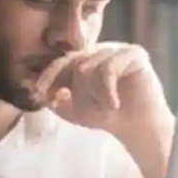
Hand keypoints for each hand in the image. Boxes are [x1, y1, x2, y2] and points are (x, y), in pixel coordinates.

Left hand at [36, 43, 169, 140]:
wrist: (138, 128)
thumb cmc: (108, 116)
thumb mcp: (75, 111)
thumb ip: (57, 101)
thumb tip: (42, 92)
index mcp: (85, 59)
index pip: (62, 60)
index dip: (49, 75)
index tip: (38, 91)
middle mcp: (101, 50)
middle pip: (75, 65)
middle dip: (79, 94)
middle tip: (91, 113)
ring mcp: (118, 49)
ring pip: (88, 68)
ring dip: (94, 96)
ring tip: (107, 108)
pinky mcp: (135, 55)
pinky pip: (108, 69)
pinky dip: (106, 92)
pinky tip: (115, 104)